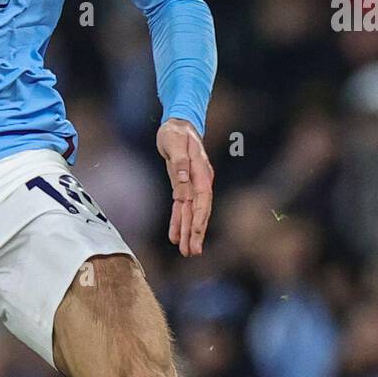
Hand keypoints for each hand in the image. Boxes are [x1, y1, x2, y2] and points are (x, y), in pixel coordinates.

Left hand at [156, 118, 213, 257]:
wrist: (178, 125)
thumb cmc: (176, 131)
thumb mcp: (175, 141)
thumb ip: (180, 161)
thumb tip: (183, 181)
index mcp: (200, 170)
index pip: (203, 197)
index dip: (200, 216)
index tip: (197, 232)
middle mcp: (199, 181)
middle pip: (199, 210)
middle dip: (195, 231)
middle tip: (192, 252)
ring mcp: (191, 185)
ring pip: (190, 213)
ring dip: (187, 232)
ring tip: (186, 251)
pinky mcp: (182, 187)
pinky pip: (180, 208)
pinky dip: (177, 222)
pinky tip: (175, 237)